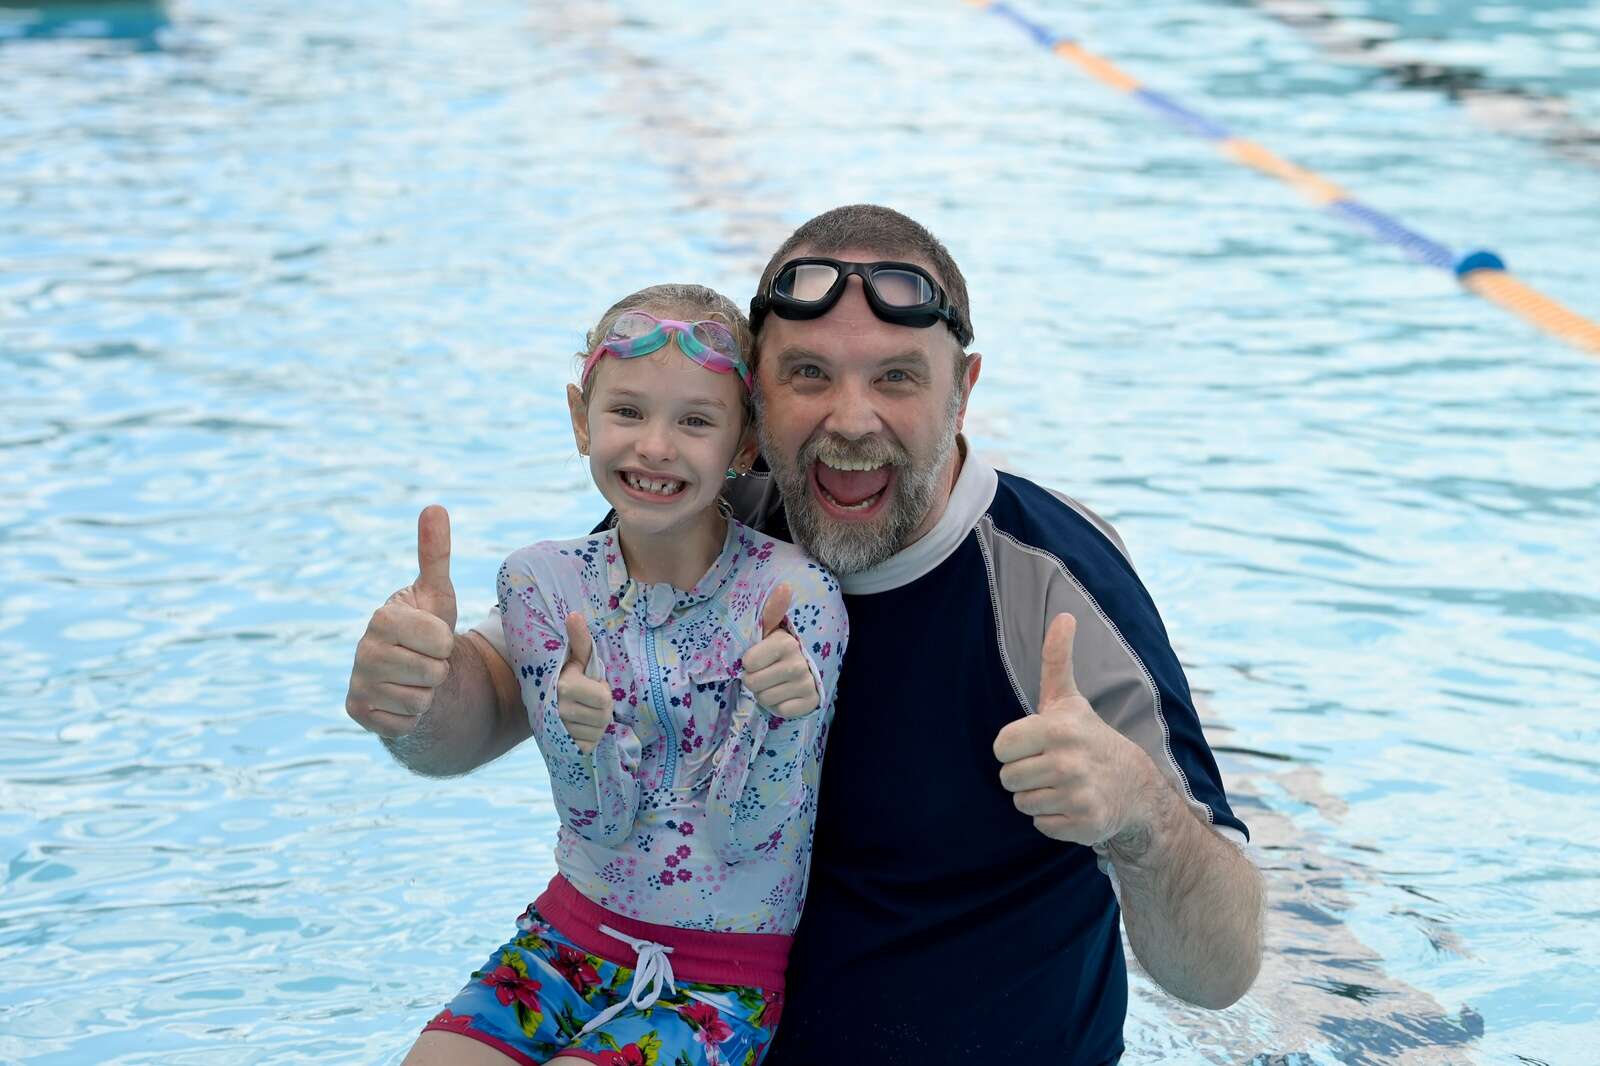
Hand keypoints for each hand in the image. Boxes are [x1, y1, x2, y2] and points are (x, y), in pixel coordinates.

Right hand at [346, 505, 458, 737]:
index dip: (446, 641)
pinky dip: (412, 714)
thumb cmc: (427, 629)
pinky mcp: (358, 712)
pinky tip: (401, 698)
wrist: (410, 673)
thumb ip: (435, 553)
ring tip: (416, 677)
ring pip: (420, 699)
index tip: (434, 636)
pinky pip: (406, 721)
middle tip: (426, 660)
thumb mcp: (438, 593)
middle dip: (439, 668)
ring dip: (427, 692)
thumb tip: (435, 506)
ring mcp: (357, 682)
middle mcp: (361, 650)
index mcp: (382, 618)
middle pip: (432, 671)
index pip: (439, 639)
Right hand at [556, 612, 612, 753]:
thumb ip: (580, 639)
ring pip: (598, 731)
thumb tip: (575, 614)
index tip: (591, 685)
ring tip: (585, 710)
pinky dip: (590, 736)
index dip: (603, 691)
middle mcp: (561, 711)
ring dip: (597, 722)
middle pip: (604, 716)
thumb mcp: (574, 657)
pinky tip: (581, 725)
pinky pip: (590, 744)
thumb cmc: (566, 674)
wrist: (541, 698)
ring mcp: (561, 731)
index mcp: (566, 686)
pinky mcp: (563, 745)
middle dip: (603, 707)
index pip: (605, 698)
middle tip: (590, 699)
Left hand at [741, 583, 819, 718]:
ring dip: (765, 694)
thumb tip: (785, 586)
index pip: (748, 663)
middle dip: (754, 680)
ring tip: (774, 683)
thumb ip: (771, 611)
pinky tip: (786, 694)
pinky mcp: (811, 702)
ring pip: (765, 699)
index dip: (748, 663)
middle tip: (765, 673)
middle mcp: (798, 664)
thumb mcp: (772, 630)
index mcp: (785, 643)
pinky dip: (780, 706)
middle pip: (753, 684)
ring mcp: (806, 684)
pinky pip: (781, 710)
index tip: (757, 659)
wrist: (808, 669)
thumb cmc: (779, 648)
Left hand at [993, 613, 1159, 845]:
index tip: (1036, 744)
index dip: (1014, 747)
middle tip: (1051, 766)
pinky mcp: (1084, 823)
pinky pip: (1040, 824)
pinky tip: (1073, 803)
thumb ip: (1057, 659)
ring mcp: (1078, 794)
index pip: (1000, 747)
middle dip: (1025, 774)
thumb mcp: (1069, 699)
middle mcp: (1068, 761)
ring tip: (1063, 784)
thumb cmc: (1089, 738)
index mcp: (1057, 728)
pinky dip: (1053, 818)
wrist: (1136, 787)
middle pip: (1007, 778)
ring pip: (1022, 803)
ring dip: (1038, 797)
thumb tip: (1064, 615)